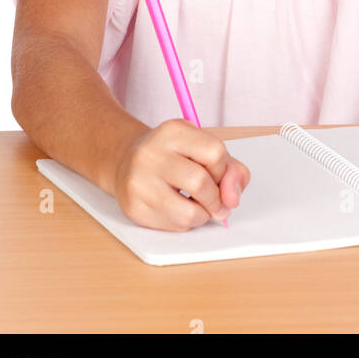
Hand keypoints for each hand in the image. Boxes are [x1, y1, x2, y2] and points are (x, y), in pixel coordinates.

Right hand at [113, 119, 249, 231]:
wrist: (126, 160)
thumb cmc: (173, 155)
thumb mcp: (202, 147)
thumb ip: (230, 169)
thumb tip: (232, 199)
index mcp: (173, 131)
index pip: (215, 152)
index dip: (224, 169)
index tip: (218, 174)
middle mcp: (151, 154)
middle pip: (200, 183)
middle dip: (216, 198)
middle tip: (214, 200)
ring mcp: (139, 182)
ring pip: (188, 213)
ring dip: (202, 215)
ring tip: (198, 206)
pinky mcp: (134, 208)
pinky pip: (173, 226)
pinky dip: (185, 223)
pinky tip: (179, 208)